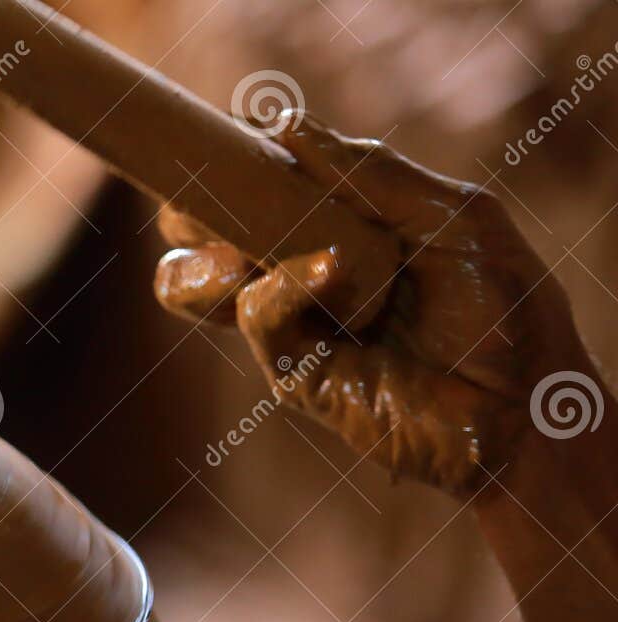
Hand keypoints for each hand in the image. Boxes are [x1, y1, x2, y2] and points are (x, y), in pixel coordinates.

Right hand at [153, 111, 593, 495]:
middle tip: (222, 193)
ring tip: (243, 254)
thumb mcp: (451, 217)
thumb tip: (283, 125)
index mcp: (326, 224)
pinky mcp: (291, 370)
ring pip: (186, 282)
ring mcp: (287, 323)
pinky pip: (255, 314)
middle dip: (192, 202)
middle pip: (192, 229)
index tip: (234, 136)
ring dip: (204, 256)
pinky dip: (283, 286)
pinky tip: (332, 271)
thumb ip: (372, 174)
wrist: (523, 408)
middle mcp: (292, 271)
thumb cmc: (502, 311)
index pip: (246, 182)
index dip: (227, 155)